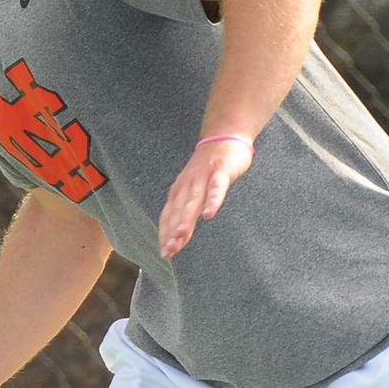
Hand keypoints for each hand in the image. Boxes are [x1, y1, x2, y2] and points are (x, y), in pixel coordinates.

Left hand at [158, 136, 253, 259]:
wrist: (224, 135)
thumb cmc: (209, 167)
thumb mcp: (196, 188)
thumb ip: (189, 209)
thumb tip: (179, 234)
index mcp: (179, 190)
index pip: (169, 215)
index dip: (165, 234)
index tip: (164, 253)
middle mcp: (187, 184)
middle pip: (177, 211)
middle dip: (171, 232)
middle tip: (168, 252)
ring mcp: (203, 176)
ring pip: (192, 201)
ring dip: (185, 220)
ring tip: (180, 237)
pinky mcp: (220, 170)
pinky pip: (215, 188)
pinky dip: (212, 201)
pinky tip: (209, 215)